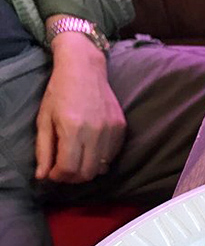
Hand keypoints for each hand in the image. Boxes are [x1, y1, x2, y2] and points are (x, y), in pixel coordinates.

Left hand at [35, 28, 125, 183]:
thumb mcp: (44, 119)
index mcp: (72, 129)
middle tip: (65, 170)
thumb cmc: (59, 91)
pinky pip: (112, 156)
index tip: (54, 173)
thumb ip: (44, 150)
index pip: (69, 169)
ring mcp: (111, 130)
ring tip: (77, 161)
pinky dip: (100, 159)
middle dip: (73, 177)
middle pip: (87, 173)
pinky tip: (90, 150)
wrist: (84, 68)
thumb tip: (43, 177)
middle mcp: (94, 131)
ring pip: (101, 168)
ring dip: (87, 170)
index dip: (59, 176)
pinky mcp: (121, 128)